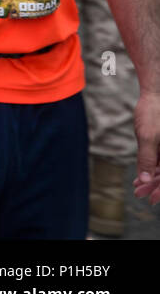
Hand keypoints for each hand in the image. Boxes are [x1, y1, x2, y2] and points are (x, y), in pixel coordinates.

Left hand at [133, 89, 159, 204]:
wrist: (155, 94)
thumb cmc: (154, 112)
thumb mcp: (148, 136)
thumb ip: (147, 158)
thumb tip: (144, 180)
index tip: (150, 199)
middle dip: (154, 185)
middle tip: (139, 194)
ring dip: (152, 178)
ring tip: (137, 187)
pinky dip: (152, 168)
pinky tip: (141, 176)